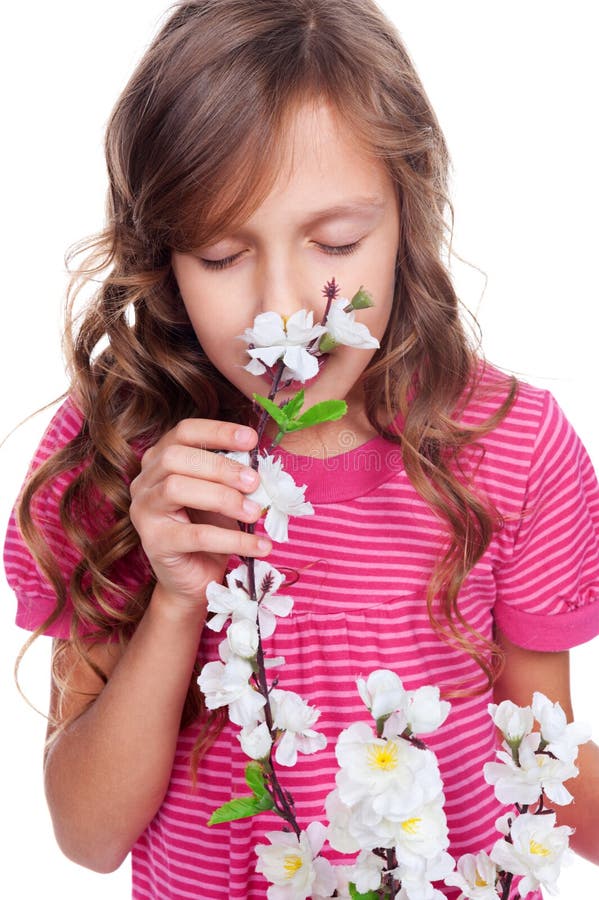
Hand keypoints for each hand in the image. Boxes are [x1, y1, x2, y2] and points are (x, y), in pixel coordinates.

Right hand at [129, 419, 269, 613]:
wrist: (194, 579)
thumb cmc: (209, 528)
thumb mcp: (223, 494)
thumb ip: (233, 475)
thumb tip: (260, 464)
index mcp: (160, 460)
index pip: (184, 432)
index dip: (217, 431)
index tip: (251, 439)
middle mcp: (144, 481)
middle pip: (176, 458)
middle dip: (221, 467)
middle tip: (254, 482)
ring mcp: (144, 511)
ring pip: (177, 489)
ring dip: (224, 498)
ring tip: (255, 513)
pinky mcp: (154, 543)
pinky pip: (196, 535)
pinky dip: (233, 539)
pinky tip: (259, 546)